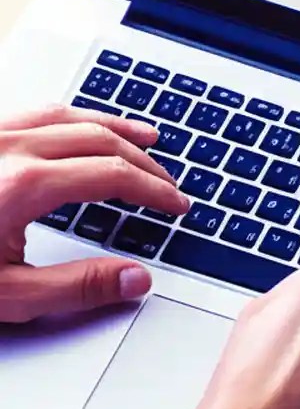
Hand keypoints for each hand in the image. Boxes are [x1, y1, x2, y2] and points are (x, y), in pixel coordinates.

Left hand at [0, 105, 189, 322]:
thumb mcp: (5, 295)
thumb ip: (76, 288)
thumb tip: (135, 280)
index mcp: (22, 184)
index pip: (112, 174)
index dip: (153, 189)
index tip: (174, 204)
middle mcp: (7, 148)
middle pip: (98, 139)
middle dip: (143, 161)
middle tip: (167, 183)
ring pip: (68, 115)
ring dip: (113, 126)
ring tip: (143, 137)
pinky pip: (35, 113)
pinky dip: (72, 118)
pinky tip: (79, 127)